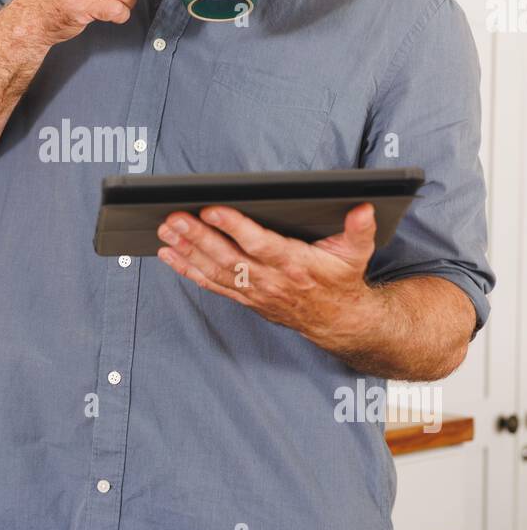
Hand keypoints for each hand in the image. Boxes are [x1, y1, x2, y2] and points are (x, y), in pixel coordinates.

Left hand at [156, 202, 377, 339]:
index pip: (259, 243)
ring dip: (187, 251)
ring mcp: (254, 291)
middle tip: (174, 218)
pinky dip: (188, 270)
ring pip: (214, 271)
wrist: (338, 321)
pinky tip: (169, 255)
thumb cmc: (342, 281)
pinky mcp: (245, 298)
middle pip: (227, 257)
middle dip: (198, 237)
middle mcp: (270, 279)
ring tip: (165, 232)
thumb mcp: (357, 253)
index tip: (212, 209)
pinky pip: (211, 285)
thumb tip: (364, 208)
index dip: (234, 226)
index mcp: (294, 263)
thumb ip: (360, 229)